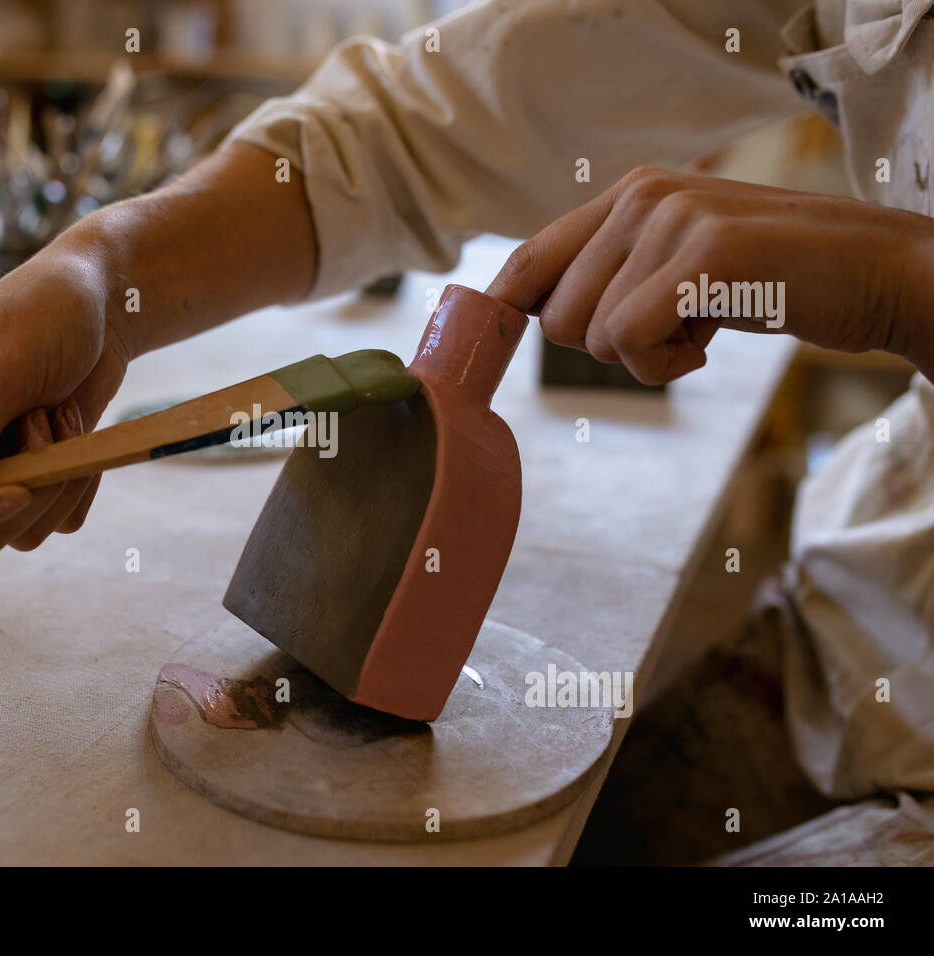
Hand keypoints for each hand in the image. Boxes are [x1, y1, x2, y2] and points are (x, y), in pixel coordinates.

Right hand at [0, 237, 133, 551]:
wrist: (99, 303)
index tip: (9, 493)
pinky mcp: (24, 483)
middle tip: (42, 426)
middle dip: (12, 494)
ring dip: (51, 484)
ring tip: (55, 413)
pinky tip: (74, 429)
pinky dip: (74, 486)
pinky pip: (48, 524)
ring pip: (7, 534)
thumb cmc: (38, 314)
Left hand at [487, 166, 933, 383]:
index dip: (502, 309)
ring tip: (704, 322)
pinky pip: (628, 342)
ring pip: (591, 335)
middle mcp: (640, 197)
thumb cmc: (771, 280)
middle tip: (674, 324)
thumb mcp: (680, 263)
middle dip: (607, 344)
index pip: (528, 259)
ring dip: (647, 355)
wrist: (876, 274)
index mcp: (627, 194)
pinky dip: (667, 364)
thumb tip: (529, 311)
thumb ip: (613, 273)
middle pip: (554, 317)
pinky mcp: (701, 255)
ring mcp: (670, 219)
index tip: (493, 345)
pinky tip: (712, 338)